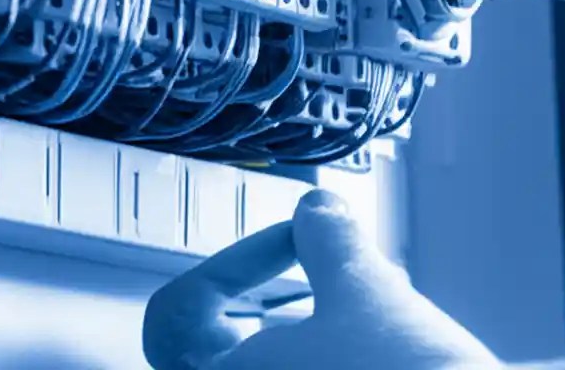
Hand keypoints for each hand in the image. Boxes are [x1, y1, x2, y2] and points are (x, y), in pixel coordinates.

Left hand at [143, 190, 497, 369]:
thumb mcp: (363, 285)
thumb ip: (326, 238)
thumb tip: (316, 210)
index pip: (178, 311)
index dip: (236, 261)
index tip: (294, 244)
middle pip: (218, 343)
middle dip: (275, 294)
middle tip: (321, 273)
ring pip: (274, 363)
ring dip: (310, 326)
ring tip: (372, 307)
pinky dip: (332, 357)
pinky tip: (385, 343)